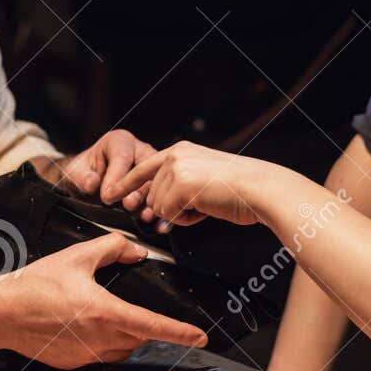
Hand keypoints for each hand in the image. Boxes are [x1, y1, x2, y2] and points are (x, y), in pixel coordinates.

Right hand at [0, 233, 208, 368]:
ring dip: (125, 335)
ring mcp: (87, 355)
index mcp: (105, 313)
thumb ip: (111, 249)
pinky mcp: (74, 364)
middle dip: (146, 327)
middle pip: (140, 338)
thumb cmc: (35, 285)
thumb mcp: (76, 257)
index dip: (180, 332)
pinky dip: (103, 342)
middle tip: (137, 309)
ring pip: (122, 349)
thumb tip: (135, 251)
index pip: (153, 326)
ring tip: (106, 314)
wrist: (2, 314)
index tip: (201, 337)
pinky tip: (85, 326)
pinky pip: (101, 356)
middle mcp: (99, 339)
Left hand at [52, 129, 161, 214]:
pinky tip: (157, 223)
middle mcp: (140, 151)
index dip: (116, 177)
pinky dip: (161, 211)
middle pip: (145, 168)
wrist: (89, 183)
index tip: (106, 195)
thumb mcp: (76, 172)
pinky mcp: (157, 186)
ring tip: (144, 215)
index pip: (122, 156)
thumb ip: (82, 177)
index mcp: (119, 142)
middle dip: (138, 189)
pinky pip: (163, 197)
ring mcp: (151, 169)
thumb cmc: (85, 172)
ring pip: (157, 183)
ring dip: (151, 201)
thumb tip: (91, 183)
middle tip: (128, 205)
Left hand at [109, 141, 275, 228]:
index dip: (126, 183)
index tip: (110, 194)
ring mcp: (177, 169)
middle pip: (151, 194)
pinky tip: (205, 208)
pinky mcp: (180, 185)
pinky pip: (169, 215)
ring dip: (180, 214)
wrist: (260, 189)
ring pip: (159, 206)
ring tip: (205, 204)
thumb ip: (180, 185)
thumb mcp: (204, 177)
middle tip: (198, 206)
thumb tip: (159, 209)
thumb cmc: (240, 189)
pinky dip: (186, 219)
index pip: (144, 167)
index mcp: (181, 150)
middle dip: (170, 208)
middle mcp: (176, 156)